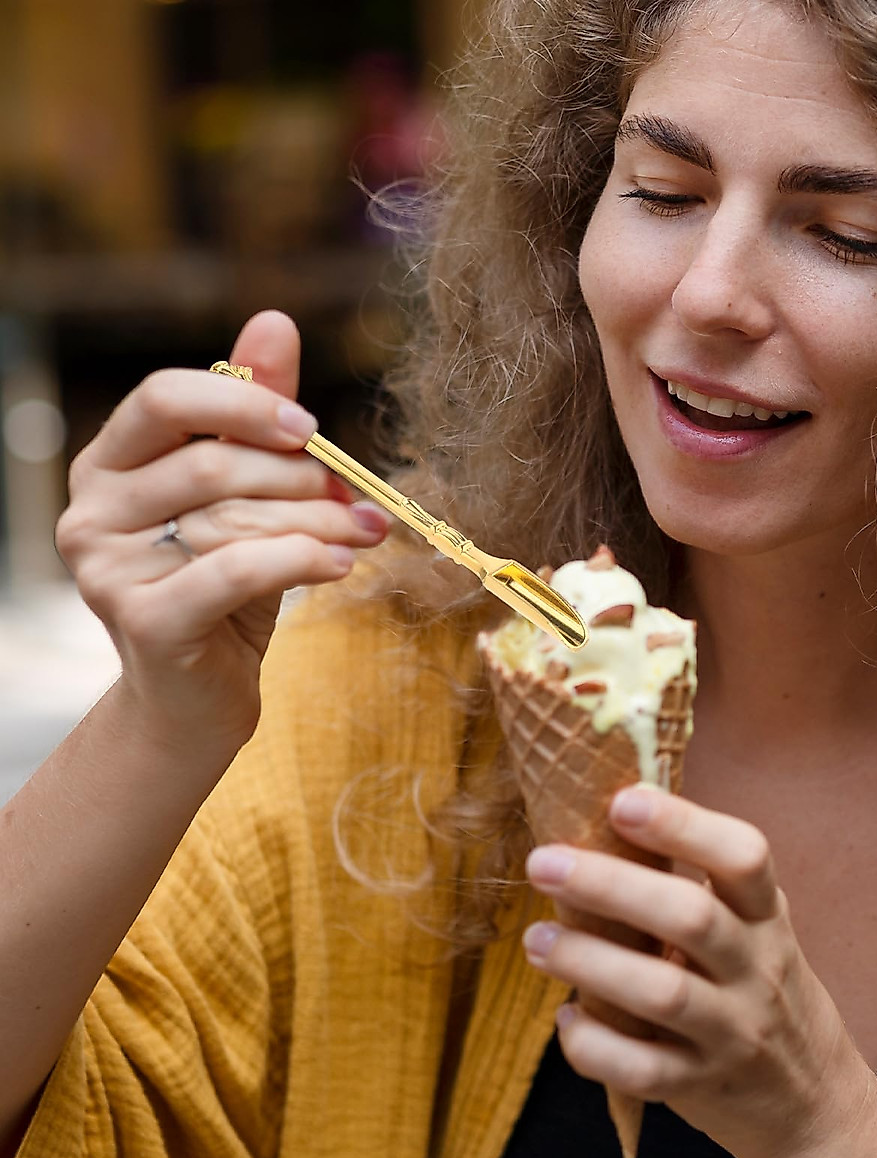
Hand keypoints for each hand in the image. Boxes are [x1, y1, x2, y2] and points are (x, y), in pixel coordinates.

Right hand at [55, 310, 388, 749]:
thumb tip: (274, 321)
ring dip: (319, 522)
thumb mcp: (244, 497)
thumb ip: (254, 415)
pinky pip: (238, 569)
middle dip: (300, 479)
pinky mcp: (143, 620)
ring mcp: (106, 568)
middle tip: (355, 499)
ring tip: (365, 533)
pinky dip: (304, 560)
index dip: (246, 404)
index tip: (311, 430)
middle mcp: (90, 511)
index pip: (164, 397)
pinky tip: (343, 565)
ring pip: (234, 518)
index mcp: (109, 465)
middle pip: (212, 463)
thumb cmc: (226, 589)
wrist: (197, 697)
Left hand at [522, 784, 875, 1157]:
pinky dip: (594, 1045)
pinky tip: (567, 1017)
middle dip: (610, 885)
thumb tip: (604, 819)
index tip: (622, 800)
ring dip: (589, 961)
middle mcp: (757, 969)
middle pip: (691, 916)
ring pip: (663, 993)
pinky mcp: (701, 1087)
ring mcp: (733, 1032)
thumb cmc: (758, 986)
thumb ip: (697, 882)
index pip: (744, 856)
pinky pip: (642, 1070)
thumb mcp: (752, 926)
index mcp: (765, 915)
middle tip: (543, 862)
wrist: (813, 1100)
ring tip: (535, 940)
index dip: (685, 824)